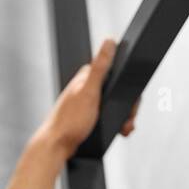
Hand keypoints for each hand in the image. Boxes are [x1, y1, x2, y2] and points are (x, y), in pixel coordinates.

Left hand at [38, 37, 138, 154]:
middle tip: (127, 121)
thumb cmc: (69, 122)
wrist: (56, 147)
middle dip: (127, 108)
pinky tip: (118, 131)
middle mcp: (86, 88)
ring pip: (115, 106)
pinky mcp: (88, 117)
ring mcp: (87, 103)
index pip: (117, 74)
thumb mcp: (89, 92)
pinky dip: (116, 125)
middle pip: (118, 92)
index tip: (131, 103)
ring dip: (124, 118)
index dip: (127, 89)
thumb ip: (100, 67)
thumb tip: (109, 41)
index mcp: (86, 77)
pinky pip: (108, 117)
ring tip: (124, 129)